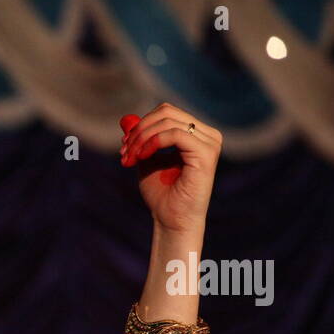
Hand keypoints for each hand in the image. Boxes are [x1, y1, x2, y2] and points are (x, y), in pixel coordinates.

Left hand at [119, 104, 220, 234]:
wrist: (171, 220)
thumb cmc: (161, 195)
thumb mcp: (146, 161)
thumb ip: (140, 139)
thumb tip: (126, 119)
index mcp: (196, 134)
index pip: (166, 113)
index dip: (141, 125)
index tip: (124, 146)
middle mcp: (208, 135)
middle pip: (167, 112)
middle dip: (140, 130)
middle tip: (125, 151)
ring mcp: (210, 143)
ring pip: (168, 122)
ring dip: (142, 139)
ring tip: (131, 158)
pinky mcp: (207, 153)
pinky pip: (175, 134)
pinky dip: (153, 143)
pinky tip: (142, 157)